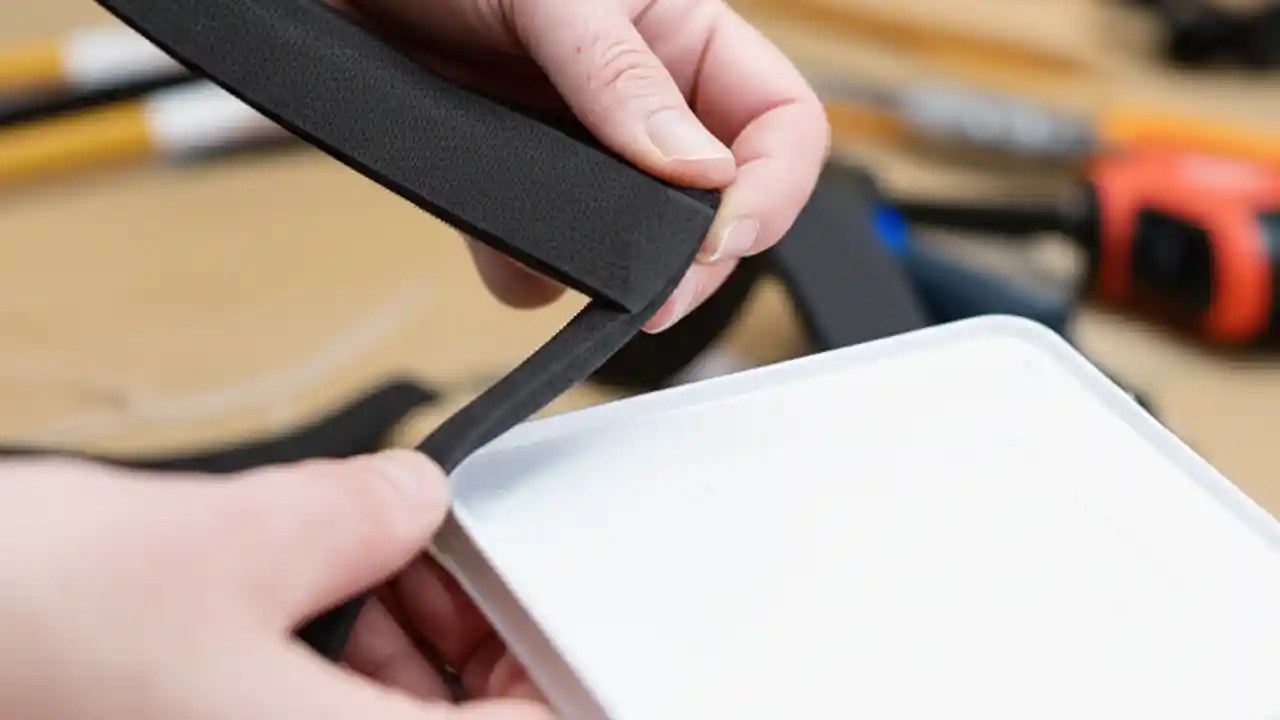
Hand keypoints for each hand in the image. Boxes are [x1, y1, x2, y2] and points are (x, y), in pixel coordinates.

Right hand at [0, 452, 548, 718]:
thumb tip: (410, 494)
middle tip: (416, 554)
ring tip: (331, 562)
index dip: (540, 661)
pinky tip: (272, 597)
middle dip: (447, 640)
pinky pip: (292, 715)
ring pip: (368, 719)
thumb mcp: (220, 543)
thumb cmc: (9, 639)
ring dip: (374, 649)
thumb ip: (353, 513)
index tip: (521, 596)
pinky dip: (307, 664)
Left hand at [339, 0, 829, 331]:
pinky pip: (545, 252)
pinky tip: (505, 261)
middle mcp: (645, 95)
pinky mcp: (519, 176)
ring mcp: (583, 143)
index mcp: (683, 35)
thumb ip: (623, 79)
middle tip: (660, 296)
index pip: (781, 124)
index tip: (718, 238)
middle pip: (723, 201)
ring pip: (638, 238)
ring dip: (611, 272)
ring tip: (574, 276)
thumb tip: (701, 172)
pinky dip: (527, 272)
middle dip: (699, 255)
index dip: (770, 190)